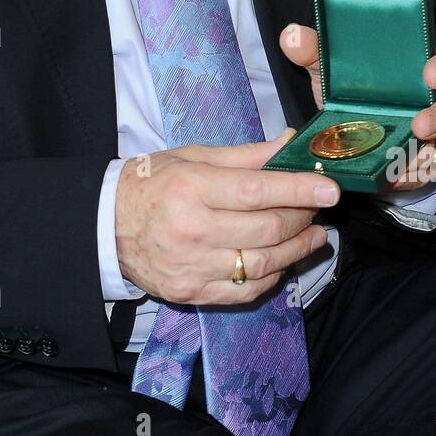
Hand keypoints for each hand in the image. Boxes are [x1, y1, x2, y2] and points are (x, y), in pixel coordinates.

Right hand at [115, 128, 340, 303]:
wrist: (104, 226)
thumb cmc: (151, 183)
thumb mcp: (193, 157)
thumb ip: (245, 156)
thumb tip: (290, 143)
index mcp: (192, 188)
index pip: (258, 191)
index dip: (299, 190)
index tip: (330, 188)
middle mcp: (193, 230)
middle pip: (268, 229)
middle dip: (303, 217)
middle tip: (317, 206)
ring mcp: (193, 266)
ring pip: (263, 263)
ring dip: (297, 249)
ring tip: (313, 234)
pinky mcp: (192, 293)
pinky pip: (246, 290)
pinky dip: (272, 275)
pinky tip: (281, 259)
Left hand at [279, 23, 435, 190]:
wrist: (341, 138)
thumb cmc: (348, 93)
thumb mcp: (329, 71)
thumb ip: (313, 51)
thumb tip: (292, 34)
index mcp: (419, 72)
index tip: (430, 73)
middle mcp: (432, 105)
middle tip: (421, 123)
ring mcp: (430, 139)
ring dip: (430, 152)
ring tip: (408, 155)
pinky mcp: (418, 167)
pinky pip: (425, 175)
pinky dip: (411, 177)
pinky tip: (394, 177)